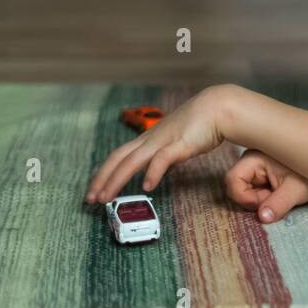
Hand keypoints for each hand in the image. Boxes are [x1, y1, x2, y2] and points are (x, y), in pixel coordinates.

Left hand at [84, 85, 233, 204]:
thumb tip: (156, 172)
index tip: (94, 190)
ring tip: (106, 197)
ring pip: (133, 160)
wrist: (218, 108)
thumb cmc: (199, 125)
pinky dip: (152, 172)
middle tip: (90, 199)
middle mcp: (150, 139)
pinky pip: (162, 159)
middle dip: (101, 179)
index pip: (118, 156)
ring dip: (116, 179)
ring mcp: (163, 140)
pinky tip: (147, 187)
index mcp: (148, 140)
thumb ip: (164, 157)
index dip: (104, 173)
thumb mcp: (175, 144)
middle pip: (118, 158)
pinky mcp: (180, 143)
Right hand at [223, 148, 307, 222]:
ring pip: (243, 188)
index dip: (244, 197)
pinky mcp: (260, 171)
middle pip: (236, 185)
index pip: (233, 180)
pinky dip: (262, 195)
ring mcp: (254, 164)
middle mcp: (249, 158)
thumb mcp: (296, 191)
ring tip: (278, 195)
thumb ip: (278, 204)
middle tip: (273, 199)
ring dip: (258, 198)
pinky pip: (251, 187)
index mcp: (254, 157)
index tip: (264, 203)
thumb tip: (262, 218)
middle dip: (252, 199)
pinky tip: (277, 192)